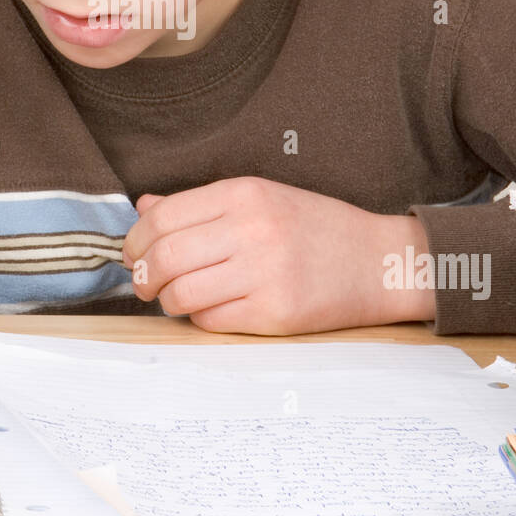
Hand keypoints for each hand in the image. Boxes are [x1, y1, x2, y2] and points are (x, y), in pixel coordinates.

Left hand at [121, 176, 433, 333]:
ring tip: (175, 298)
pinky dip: (200, 318)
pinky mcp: (275, 313)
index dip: (137, 240)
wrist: (379, 262)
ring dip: (168, 300)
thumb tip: (144, 208)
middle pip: (166, 256)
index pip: (163, 217)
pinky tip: (211, 309)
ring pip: (182, 293)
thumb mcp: (261, 198)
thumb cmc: (316, 228)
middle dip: (143, 274)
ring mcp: (265, 273)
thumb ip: (201, 204)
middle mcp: (252, 229)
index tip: (135, 253)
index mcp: (244, 194)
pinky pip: (211, 321)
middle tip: (144, 282)